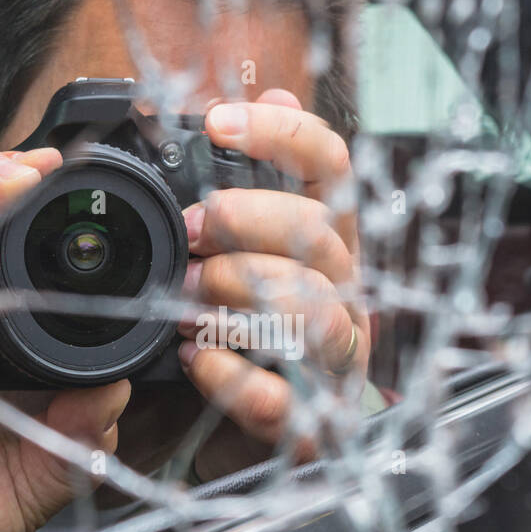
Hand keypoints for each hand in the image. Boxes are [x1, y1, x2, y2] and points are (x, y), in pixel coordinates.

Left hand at [176, 89, 368, 468]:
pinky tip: (194, 361)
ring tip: (186, 304)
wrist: (262, 443)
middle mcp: (344, 291)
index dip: (280, 131)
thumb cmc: (253, 336)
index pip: (330, 164)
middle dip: (245, 223)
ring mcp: (339, 358)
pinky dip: (233, 376)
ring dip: (239, 295)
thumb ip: (262, 181)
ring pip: (315, 309)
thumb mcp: (251, 251)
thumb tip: (275, 88)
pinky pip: (286, 397)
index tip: (215, 121)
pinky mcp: (317, 421)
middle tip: (191, 232)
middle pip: (318, 232)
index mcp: (328, 242)